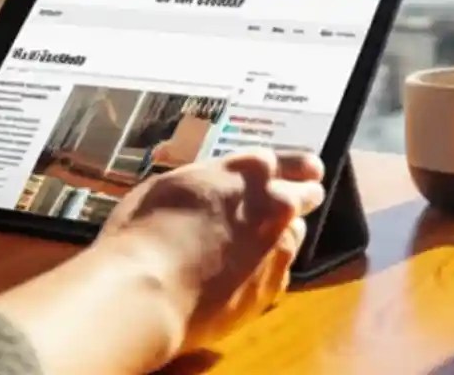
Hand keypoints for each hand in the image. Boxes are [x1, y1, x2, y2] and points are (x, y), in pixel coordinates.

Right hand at [0, 150, 325, 374]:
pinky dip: (266, 271)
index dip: (301, 168)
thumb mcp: (172, 184)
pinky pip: (280, 272)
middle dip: (300, 198)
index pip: (297, 162)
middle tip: (285, 208)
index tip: (307, 172)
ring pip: (296, 235)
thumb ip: (209, 180)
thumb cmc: (145, 230)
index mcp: (251, 170)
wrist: (147, 291)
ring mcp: (280, 247)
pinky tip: (241, 277)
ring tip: (253, 247)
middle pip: (308, 196)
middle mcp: (277, 204)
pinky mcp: (274, 287)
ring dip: (281, 236)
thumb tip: (215, 185)